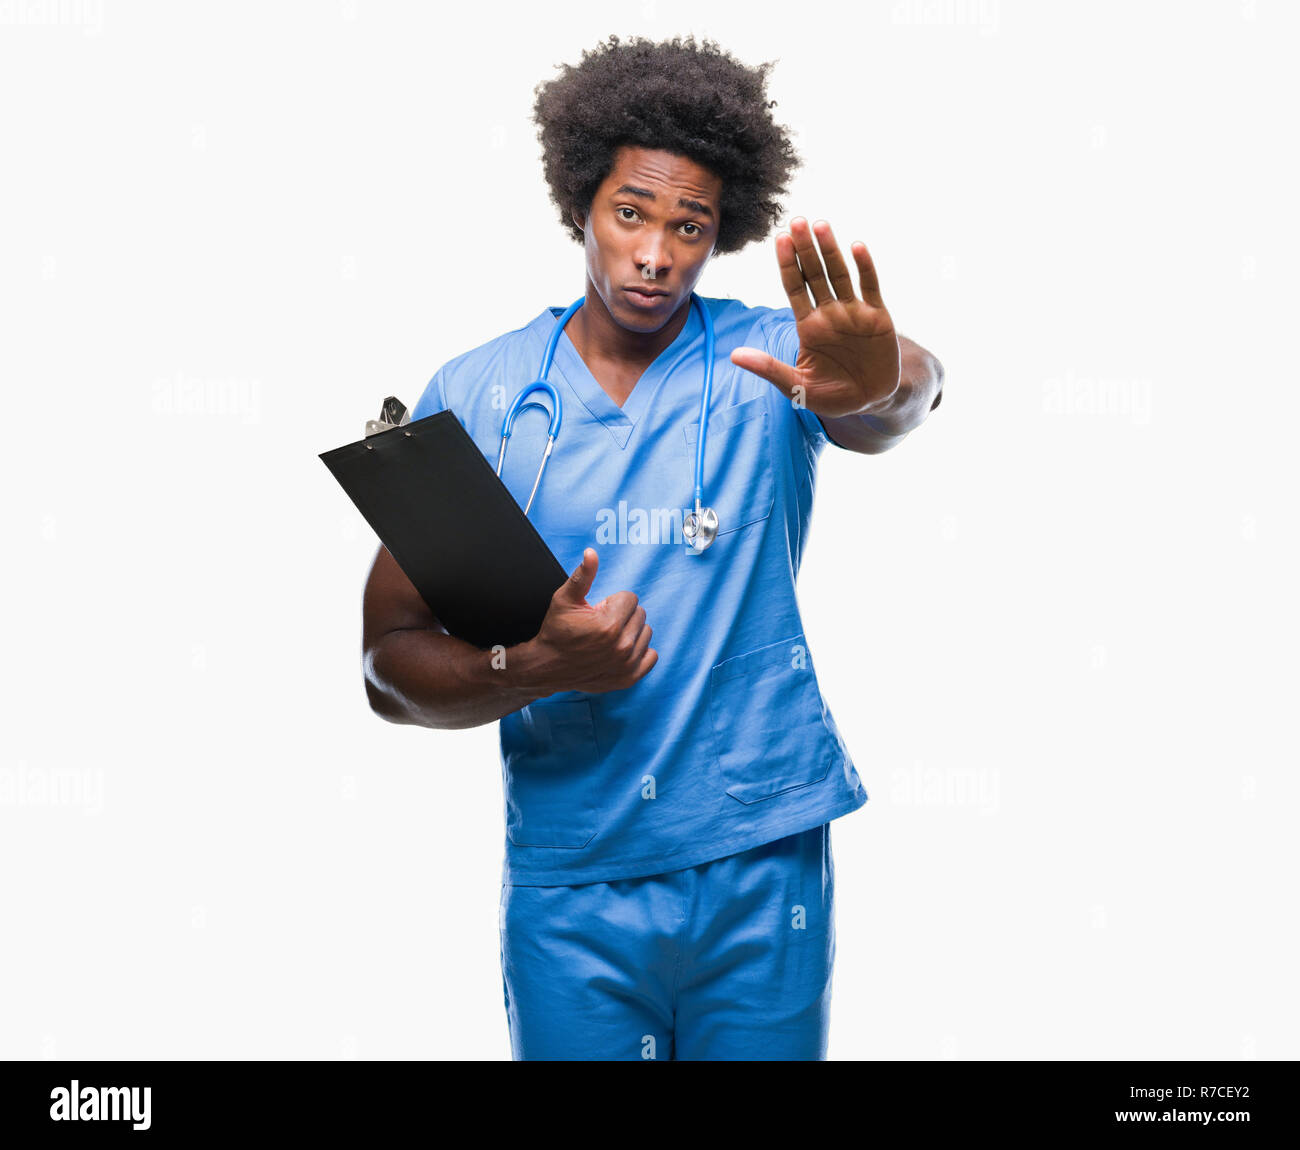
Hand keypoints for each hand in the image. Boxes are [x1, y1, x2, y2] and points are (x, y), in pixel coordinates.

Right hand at [518, 548, 657, 694]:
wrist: (548, 666)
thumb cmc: (556, 632)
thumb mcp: (565, 599)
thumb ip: (583, 576)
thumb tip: (591, 553)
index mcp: (609, 624)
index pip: (630, 598)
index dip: (612, 602)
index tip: (598, 611)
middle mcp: (621, 646)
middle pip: (640, 614)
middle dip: (622, 615)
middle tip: (601, 624)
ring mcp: (627, 664)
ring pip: (646, 633)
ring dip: (631, 632)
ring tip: (609, 637)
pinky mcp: (629, 678)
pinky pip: (652, 656)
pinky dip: (639, 652)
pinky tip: (620, 650)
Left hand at [730, 217, 900, 418]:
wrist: (871, 402)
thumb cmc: (831, 396)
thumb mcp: (797, 387)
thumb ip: (769, 369)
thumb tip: (734, 356)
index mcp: (808, 326)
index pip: (794, 289)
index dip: (787, 265)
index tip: (779, 240)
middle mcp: (829, 313)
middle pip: (814, 275)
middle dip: (805, 249)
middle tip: (796, 222)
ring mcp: (854, 312)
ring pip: (840, 275)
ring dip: (831, 251)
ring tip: (820, 226)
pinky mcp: (878, 317)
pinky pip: (870, 287)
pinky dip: (865, 268)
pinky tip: (857, 246)